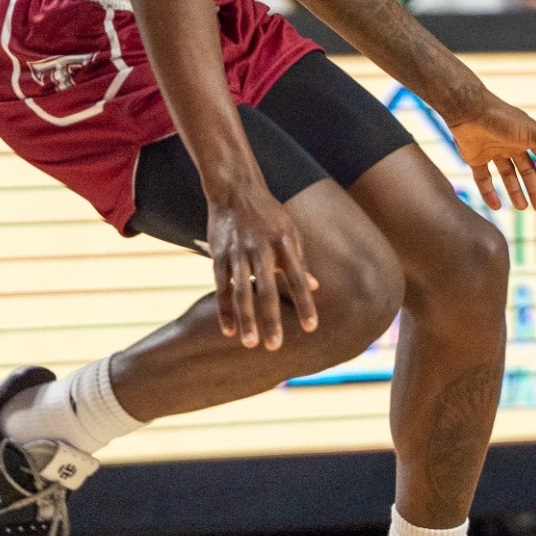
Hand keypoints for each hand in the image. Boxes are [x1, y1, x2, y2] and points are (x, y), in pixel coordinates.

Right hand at [206, 178, 319, 350]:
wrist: (235, 189)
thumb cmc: (268, 214)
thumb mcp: (290, 231)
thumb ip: (300, 260)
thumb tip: (316, 286)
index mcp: (284, 244)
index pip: (298, 279)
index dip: (305, 303)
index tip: (312, 327)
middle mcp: (261, 250)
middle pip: (267, 290)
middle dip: (272, 319)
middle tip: (276, 346)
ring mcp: (238, 253)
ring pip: (242, 292)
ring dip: (246, 319)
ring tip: (250, 344)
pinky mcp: (219, 255)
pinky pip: (222, 287)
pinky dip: (224, 309)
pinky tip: (228, 330)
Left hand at [448, 93, 535, 211]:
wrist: (469, 110)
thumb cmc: (503, 119)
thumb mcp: (532, 135)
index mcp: (526, 136)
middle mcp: (510, 144)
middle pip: (525, 170)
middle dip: (534, 188)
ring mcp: (492, 151)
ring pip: (506, 175)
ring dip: (514, 192)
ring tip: (522, 208)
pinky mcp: (474, 158)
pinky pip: (483, 179)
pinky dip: (489, 193)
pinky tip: (496, 206)